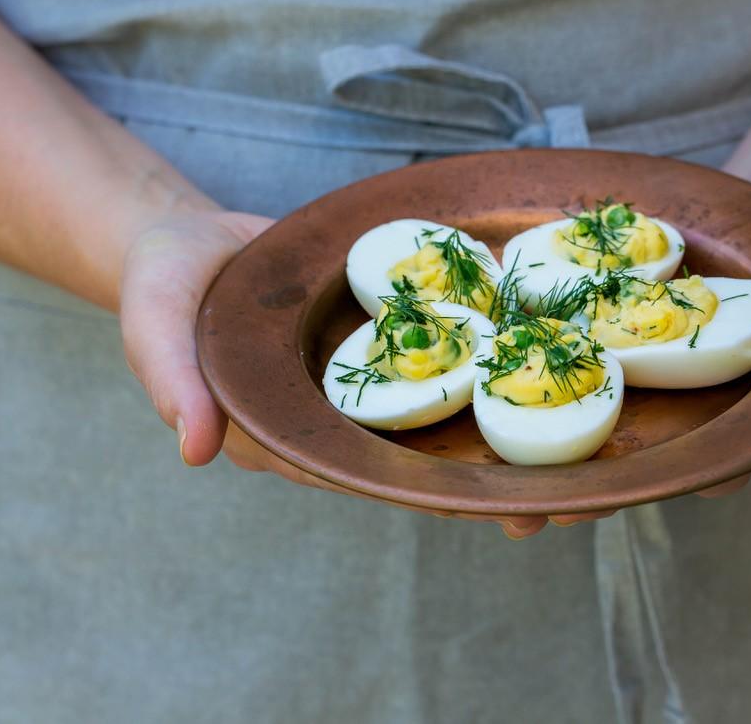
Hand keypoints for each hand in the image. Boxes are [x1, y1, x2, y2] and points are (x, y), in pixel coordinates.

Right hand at [118, 206, 579, 538]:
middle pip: (422, 458)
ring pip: (446, 413)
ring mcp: (368, 377)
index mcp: (288, 434)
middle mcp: (337, 416)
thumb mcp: (156, 323)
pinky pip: (446, 349)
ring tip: (594, 453)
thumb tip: (194, 450)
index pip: (366, 474)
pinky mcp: (388, 336)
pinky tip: (558, 355)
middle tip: (574, 503)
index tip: (493, 512)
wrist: (196, 238)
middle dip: (493, 481)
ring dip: (514, 431)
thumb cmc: (166, 284)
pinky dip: (496, 356)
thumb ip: (171, 380)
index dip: (429, 496)